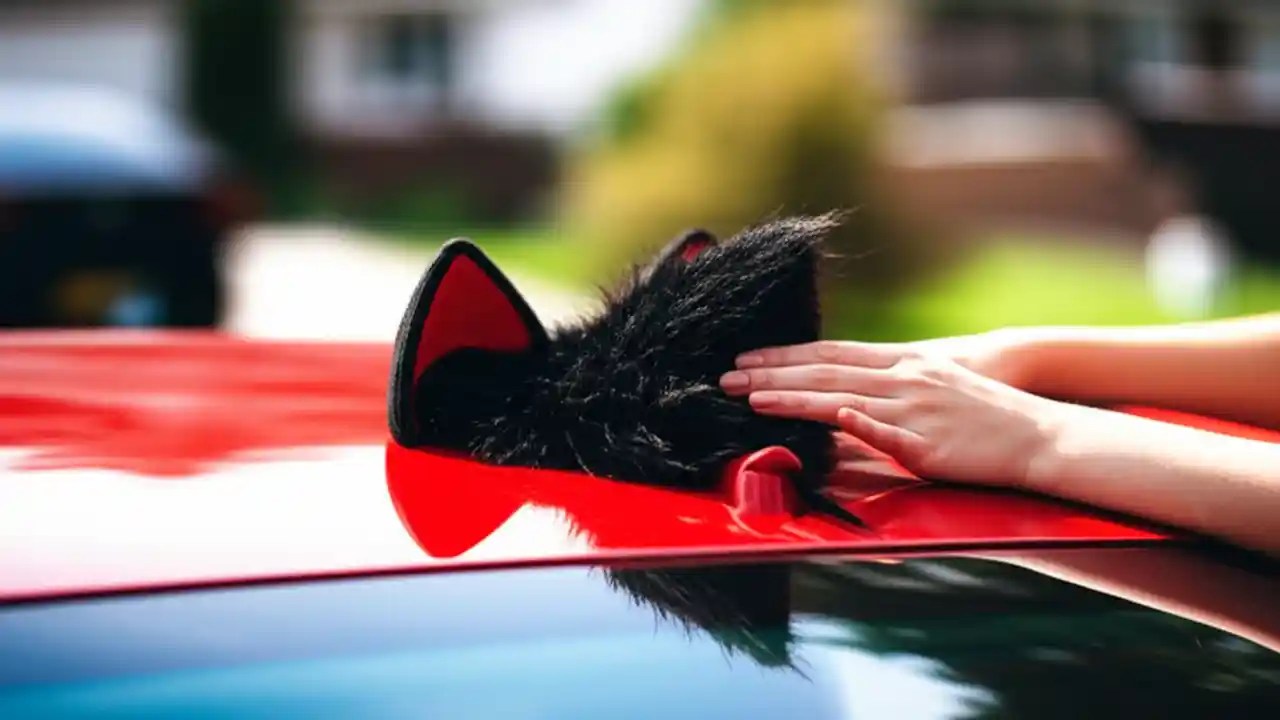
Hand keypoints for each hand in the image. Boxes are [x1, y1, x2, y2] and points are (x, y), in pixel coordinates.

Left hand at [721, 341, 1066, 486]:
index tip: (746, 358)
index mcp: (901, 364)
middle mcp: (902, 380)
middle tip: (726, 376)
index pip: (829, 355)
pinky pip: (887, 431)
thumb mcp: (930, 387)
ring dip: (793, 397)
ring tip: (751, 398)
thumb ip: (884, 389)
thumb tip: (839, 400)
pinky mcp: (927, 444)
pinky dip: (858, 422)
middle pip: (823, 374)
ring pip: (842, 398)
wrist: (1036, 433)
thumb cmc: (982, 415)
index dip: (784, 356)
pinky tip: (830, 417)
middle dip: (771, 374)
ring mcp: (914, 410)